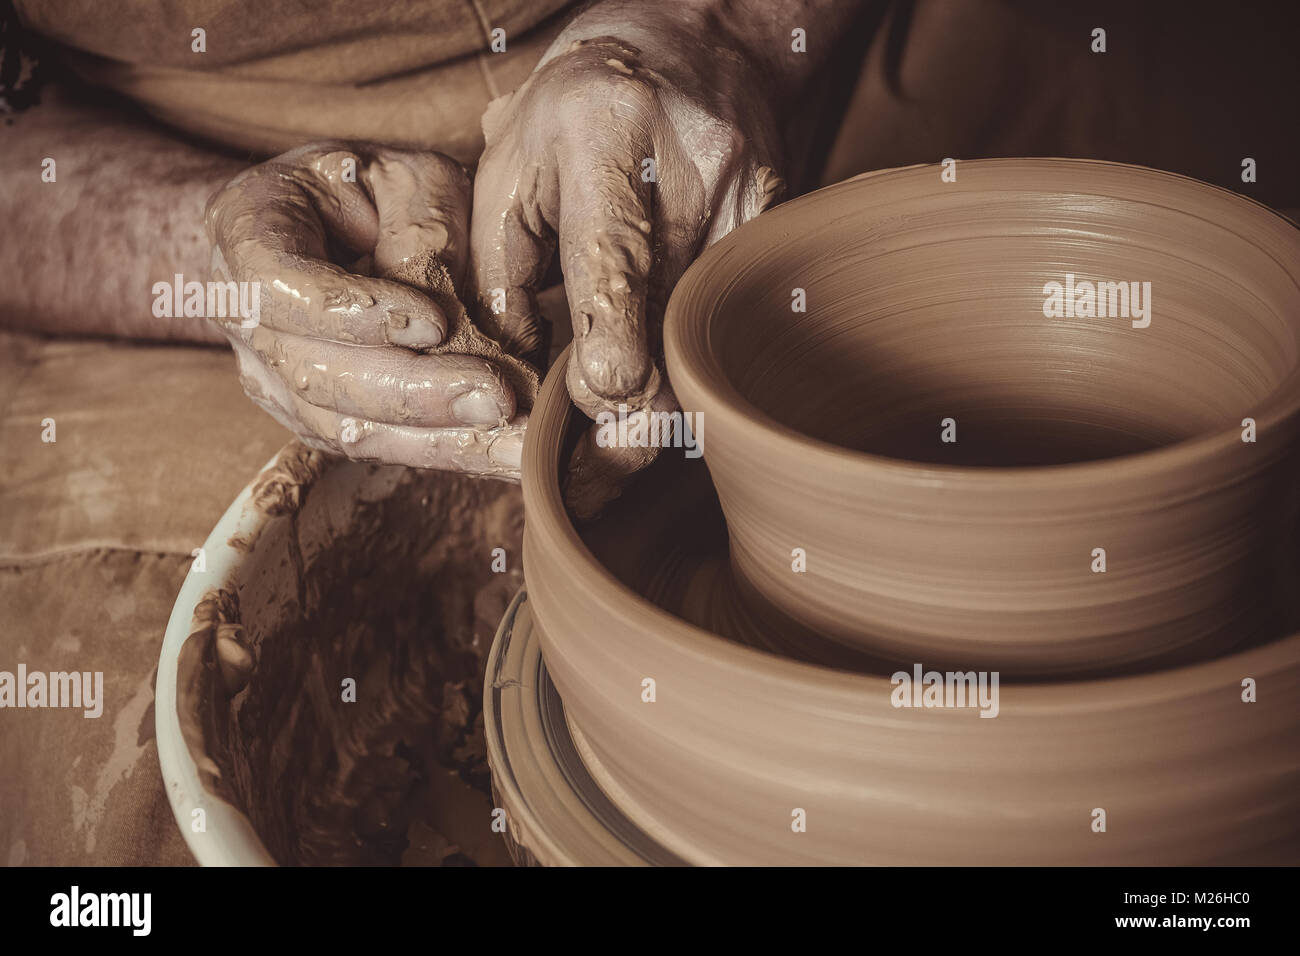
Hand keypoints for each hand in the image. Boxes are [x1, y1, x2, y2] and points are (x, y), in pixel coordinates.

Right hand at [206, 143, 525, 477]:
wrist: (321, 222)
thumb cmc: (369, 188)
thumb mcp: (403, 175)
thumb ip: (424, 228)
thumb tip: (453, 316)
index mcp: (247, 229)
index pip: (281, 283)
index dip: (355, 312)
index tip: (434, 324)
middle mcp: (241, 314)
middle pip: (317, 375)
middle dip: (415, 395)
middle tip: (498, 398)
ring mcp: (269, 374)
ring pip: (345, 427)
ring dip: (436, 440)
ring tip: (511, 444)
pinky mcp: (311, 417)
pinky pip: (373, 447)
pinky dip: (440, 452)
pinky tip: (499, 454)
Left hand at [469, 3, 785, 508]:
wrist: (693, 44)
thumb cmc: (575, 113)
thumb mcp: (508, 168)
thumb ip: (498, 270)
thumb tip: (523, 363)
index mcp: (605, 138)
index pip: (616, 257)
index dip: (614, 338)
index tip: (607, 396)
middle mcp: (691, 162)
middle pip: (671, 312)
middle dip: (639, 389)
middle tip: (609, 445)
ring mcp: (749, 188)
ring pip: (709, 321)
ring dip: (669, 371)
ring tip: (633, 395)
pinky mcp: (778, 215)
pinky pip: (736, 303)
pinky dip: (700, 340)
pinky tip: (670, 345)